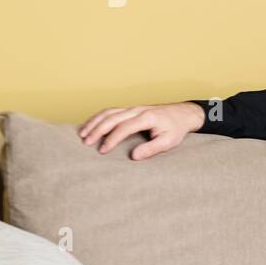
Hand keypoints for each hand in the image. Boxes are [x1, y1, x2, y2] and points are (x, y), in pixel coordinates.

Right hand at [77, 102, 206, 159]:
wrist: (183, 114)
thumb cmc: (176, 129)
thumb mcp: (169, 142)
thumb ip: (151, 149)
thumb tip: (133, 156)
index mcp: (147, 117)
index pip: (124, 127)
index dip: (112, 139)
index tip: (102, 151)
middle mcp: (137, 110)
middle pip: (112, 117)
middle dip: (97, 129)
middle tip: (86, 143)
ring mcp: (133, 108)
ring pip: (109, 112)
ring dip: (94, 122)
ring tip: (82, 134)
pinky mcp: (131, 109)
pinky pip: (111, 111)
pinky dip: (99, 117)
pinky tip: (91, 125)